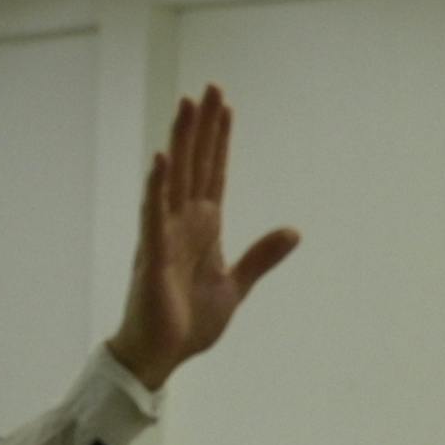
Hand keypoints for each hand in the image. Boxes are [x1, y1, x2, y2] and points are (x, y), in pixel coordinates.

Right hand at [106, 84, 295, 391]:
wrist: (160, 357)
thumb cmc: (188, 323)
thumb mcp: (235, 286)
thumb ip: (260, 256)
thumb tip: (293, 231)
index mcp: (203, 228)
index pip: (213, 173)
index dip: (219, 139)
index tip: (224, 105)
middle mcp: (182, 224)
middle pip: (194, 164)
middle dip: (202, 126)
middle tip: (209, 88)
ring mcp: (164, 236)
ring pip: (173, 178)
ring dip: (180, 142)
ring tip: (186, 105)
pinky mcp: (151, 255)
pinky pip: (153, 215)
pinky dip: (155, 187)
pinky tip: (160, 159)